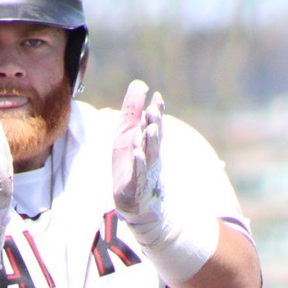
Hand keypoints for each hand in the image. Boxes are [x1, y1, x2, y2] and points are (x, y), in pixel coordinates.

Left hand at [111, 79, 163, 225]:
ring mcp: (145, 170)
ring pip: (150, 154)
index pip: (154, 123)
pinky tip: (137, 153)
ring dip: (150, 141)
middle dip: (154, 123)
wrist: (136, 203)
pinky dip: (139, 163)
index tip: (157, 97)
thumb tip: (140, 84)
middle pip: (153, 137)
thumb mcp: (129, 135)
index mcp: (147, 142)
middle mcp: (150, 154)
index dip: (156, 111)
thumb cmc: (132, 165)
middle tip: (153, 110)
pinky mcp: (137, 186)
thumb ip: (134, 110)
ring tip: (149, 128)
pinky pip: (139, 173)